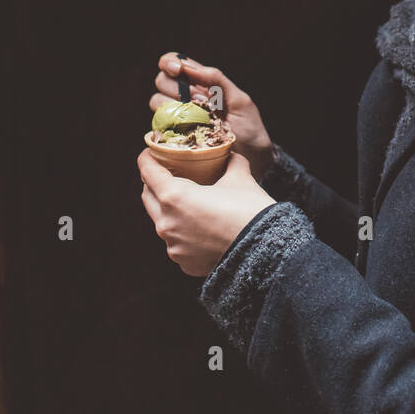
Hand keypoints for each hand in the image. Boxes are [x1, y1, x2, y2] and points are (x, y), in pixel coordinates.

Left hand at [137, 148, 275, 276]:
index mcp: (174, 197)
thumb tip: (229, 154)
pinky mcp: (184, 262)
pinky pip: (176, 242)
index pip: (147, 171)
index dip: (148, 158)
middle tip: (168, 173)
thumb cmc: (250, 210)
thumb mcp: (240, 177)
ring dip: (168, 209)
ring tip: (186, 202)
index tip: (152, 151)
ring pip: (161, 222)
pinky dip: (183, 232)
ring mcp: (173, 246)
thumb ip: (229, 161)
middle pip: (148, 196)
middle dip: (154, 183)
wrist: (266, 249)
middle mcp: (167, 223)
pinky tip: (199, 228)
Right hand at [151, 51, 273, 180]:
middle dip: (174, 87)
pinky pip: (158, 127)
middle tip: (197, 101)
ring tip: (196, 119)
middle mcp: (186, 99)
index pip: (175, 63)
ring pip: (157, 102)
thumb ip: (217, 80)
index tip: (177, 70)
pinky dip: (167, 126)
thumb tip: (189, 67)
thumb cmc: (249, 130)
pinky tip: (186, 132)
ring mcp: (178, 119)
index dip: (170, 62)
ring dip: (173, 107)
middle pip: (162, 81)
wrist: (251, 162)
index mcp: (201, 84)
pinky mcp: (173, 139)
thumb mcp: (239, 101)